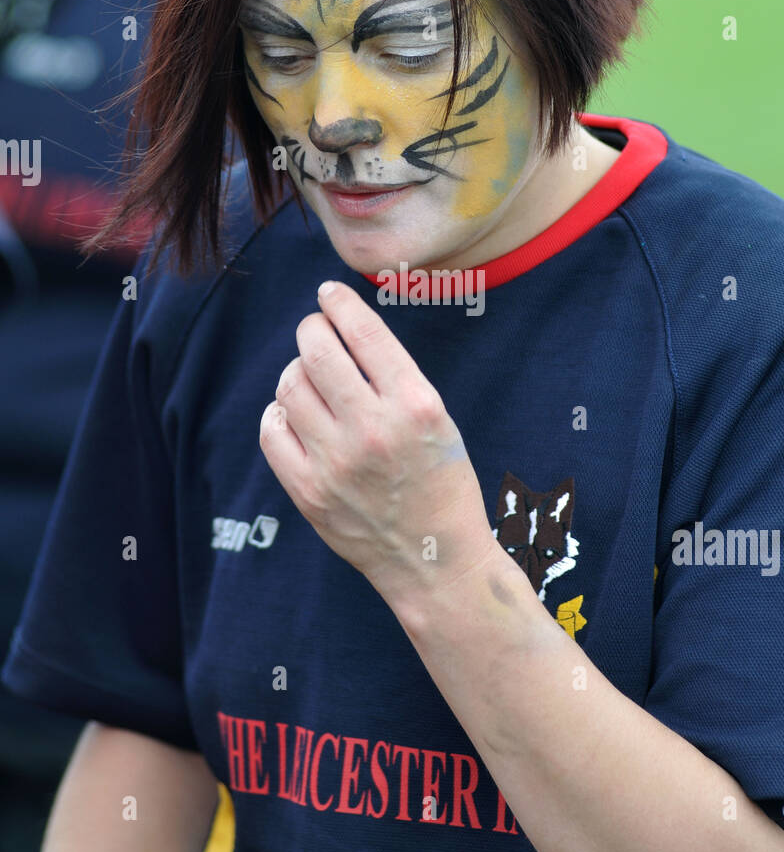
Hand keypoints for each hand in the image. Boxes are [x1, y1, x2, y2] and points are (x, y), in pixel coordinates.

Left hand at [259, 280, 498, 606]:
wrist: (434, 558)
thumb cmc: (441, 481)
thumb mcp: (438, 418)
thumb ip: (394, 376)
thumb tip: (341, 327)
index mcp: (416, 404)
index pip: (364, 332)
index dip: (340, 303)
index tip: (330, 293)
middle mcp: (374, 429)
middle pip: (316, 351)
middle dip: (311, 329)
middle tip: (315, 330)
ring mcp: (336, 463)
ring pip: (290, 386)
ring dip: (296, 371)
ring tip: (311, 378)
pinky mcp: (309, 491)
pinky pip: (273, 430)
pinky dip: (279, 412)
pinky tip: (295, 414)